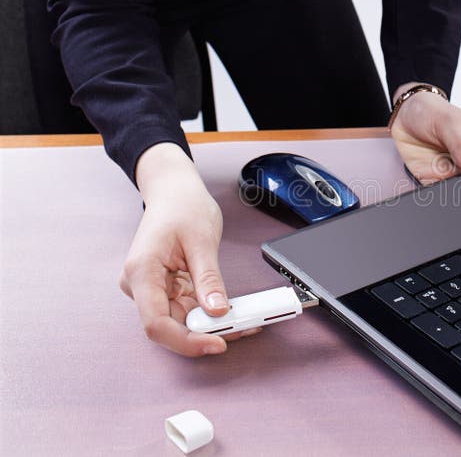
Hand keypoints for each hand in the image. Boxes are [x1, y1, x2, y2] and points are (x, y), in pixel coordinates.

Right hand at [119, 143, 256, 356]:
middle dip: (205, 334)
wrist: (174, 191)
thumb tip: (218, 311)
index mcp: (142, 271)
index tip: (218, 343)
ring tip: (246, 321)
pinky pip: (188, 309)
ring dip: (212, 326)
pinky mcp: (167, 288)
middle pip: (169, 326)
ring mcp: (153, 288)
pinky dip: (210, 313)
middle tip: (244, 330)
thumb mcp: (201, 240)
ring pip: (181, 321)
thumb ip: (208, 278)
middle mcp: (141, 285)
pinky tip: (234, 313)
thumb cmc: (183, 206)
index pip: (156, 323)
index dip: (186, 340)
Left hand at [390, 85, 460, 183]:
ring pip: (458, 190)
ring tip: (443, 175)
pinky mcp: (432, 179)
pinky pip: (437, 192)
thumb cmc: (432, 111)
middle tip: (460, 176)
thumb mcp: (449, 121)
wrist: (405, 114)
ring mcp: (450, 172)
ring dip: (453, 190)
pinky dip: (436, 192)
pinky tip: (432, 182)